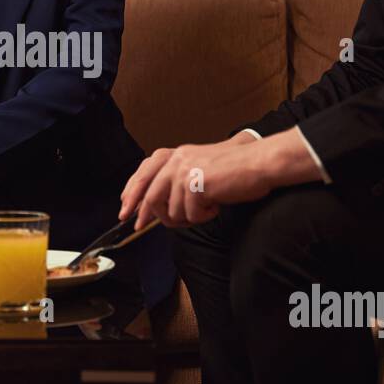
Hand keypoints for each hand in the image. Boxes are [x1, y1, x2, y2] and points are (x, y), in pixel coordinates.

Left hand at [118, 126, 321, 228]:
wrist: (259, 163)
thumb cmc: (235, 170)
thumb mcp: (199, 168)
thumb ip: (178, 181)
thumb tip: (157, 207)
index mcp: (176, 155)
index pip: (144, 172)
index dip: (132, 190)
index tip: (125, 207)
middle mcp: (177, 160)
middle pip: (150, 195)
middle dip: (144, 214)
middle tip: (139, 227)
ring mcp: (186, 172)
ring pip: (172, 211)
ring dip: (187, 218)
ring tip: (205, 209)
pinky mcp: (196, 184)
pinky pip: (190, 214)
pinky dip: (203, 217)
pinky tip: (215, 206)